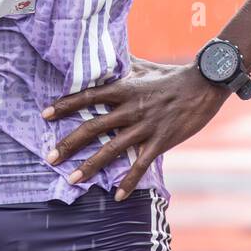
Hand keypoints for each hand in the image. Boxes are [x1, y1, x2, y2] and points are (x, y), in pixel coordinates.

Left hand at [41, 57, 231, 200]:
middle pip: (93, 127)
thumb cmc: (172, 75)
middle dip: (69, 144)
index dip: (65, 105)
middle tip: (50, 158)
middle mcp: (130, 109)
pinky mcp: (161, 141)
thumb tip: (106, 54)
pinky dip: (128, 182)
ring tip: (72, 180)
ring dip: (90, 166)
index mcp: (124, 89)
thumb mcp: (144, 66)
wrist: (204, 84)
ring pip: (111, 149)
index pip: (88, 96)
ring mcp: (145, 126)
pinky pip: (140, 165)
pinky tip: (117, 196)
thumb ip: (123, 65)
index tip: (45, 114)